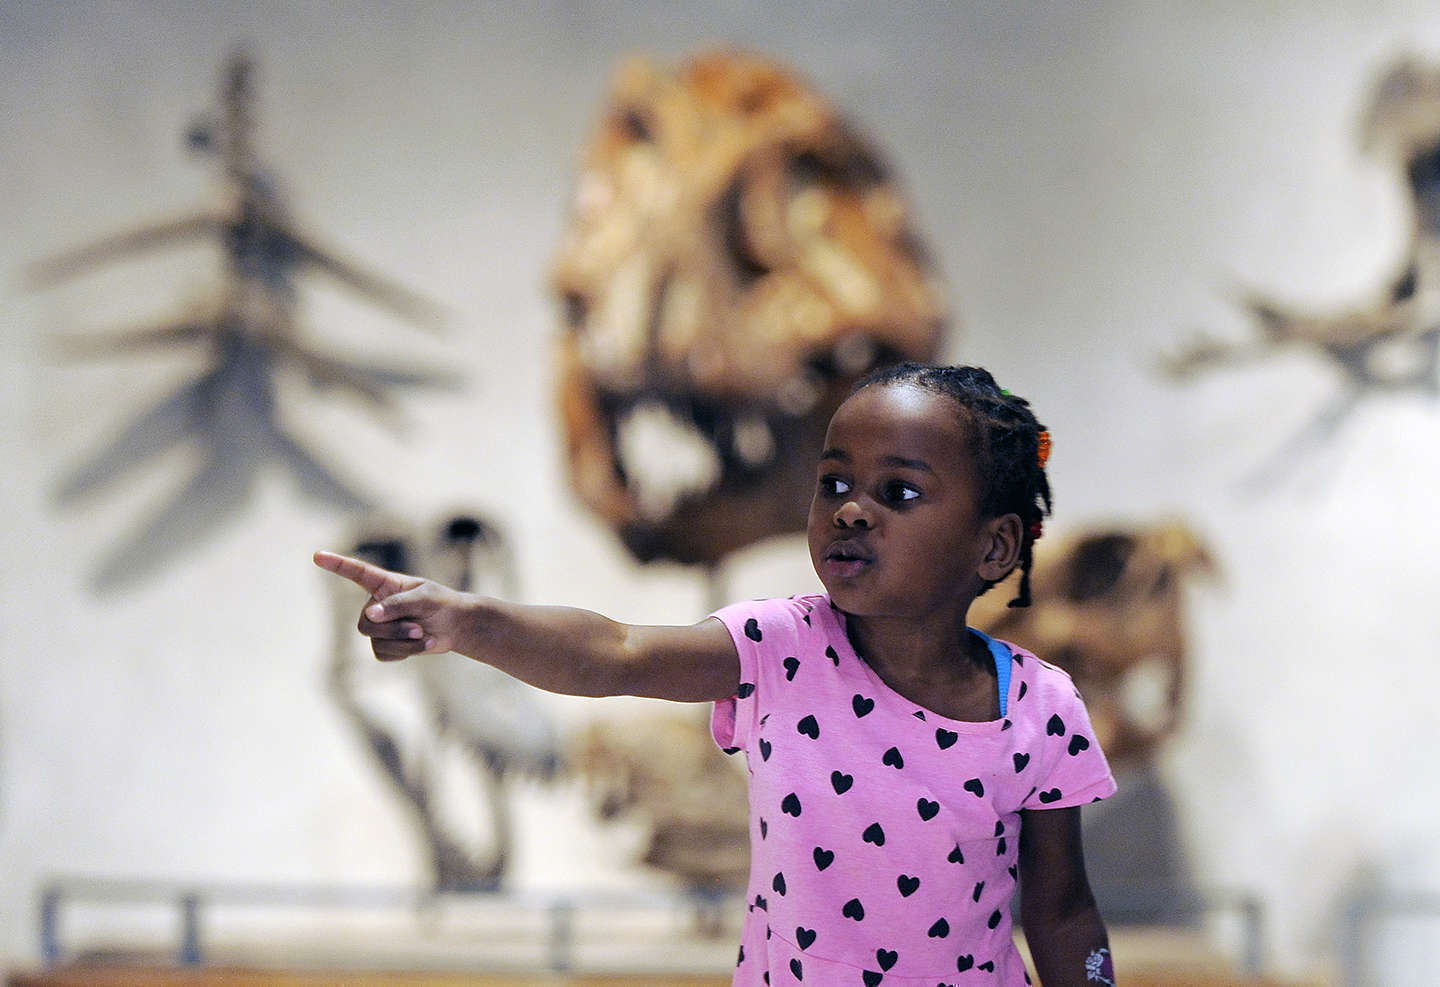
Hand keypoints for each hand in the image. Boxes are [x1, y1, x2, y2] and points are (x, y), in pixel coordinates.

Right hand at [314, 550, 471, 660]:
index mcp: (384, 584)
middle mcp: (376, 604)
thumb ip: (398, 604)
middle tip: (417, 627)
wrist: (455, 626)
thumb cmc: (440, 603)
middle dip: (393, 629)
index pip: (356, 573)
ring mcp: (379, 626)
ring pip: (375, 640)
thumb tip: (370, 615)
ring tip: (424, 634)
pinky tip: (422, 643)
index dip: (336, 565)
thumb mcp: (425, 598)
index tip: (317, 556)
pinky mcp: (384, 645)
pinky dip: (407, 652)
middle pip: (365, 623)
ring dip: (404, 641)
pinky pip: (385, 654)